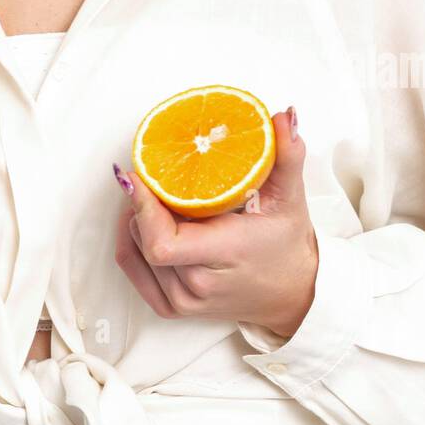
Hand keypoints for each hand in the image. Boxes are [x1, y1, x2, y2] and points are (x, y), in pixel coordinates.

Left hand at [114, 107, 317, 338]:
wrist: (293, 295)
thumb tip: (284, 117)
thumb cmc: (286, 246)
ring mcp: (182, 302)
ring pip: (136, 249)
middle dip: (143, 202)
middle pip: (145, 237)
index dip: (143, 207)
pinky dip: (131, 241)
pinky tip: (141, 218)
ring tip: (154, 192)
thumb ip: (287, 155)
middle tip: (154, 173)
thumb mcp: (290, 198)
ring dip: (138, 218)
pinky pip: (133, 269)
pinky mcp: (172, 308)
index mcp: (224, 255)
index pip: (162, 243)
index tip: (136, 175)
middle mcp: (197, 286)